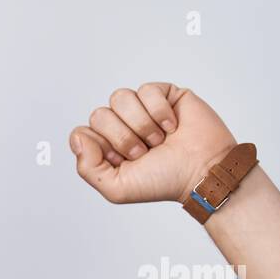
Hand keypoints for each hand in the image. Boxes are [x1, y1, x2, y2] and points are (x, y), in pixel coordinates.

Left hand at [69, 83, 236, 204]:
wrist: (202, 171)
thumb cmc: (163, 181)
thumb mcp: (116, 188)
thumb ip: (87, 167)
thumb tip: (77, 136)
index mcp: (105, 146)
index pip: (82, 133)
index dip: (102, 148)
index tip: (123, 162)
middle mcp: (120, 125)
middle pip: (99, 115)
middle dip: (123, 138)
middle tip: (145, 152)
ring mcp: (141, 108)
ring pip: (120, 98)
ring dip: (142, 124)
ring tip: (159, 140)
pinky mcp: (163, 94)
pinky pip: (146, 90)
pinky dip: (159, 111)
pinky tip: (172, 126)